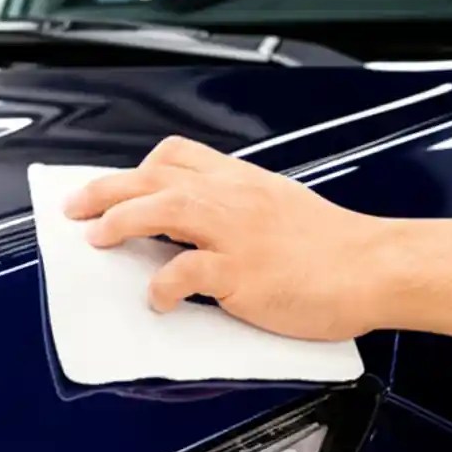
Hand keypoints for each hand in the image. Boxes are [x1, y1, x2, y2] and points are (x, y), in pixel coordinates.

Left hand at [63, 136, 395, 340]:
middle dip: (105, 189)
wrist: (376, 267)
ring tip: (96, 238)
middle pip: (153, 176)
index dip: (135, 169)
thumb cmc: (334, 245)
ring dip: (120, 220)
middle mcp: (232, 198)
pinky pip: (186, 271)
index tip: (113, 186)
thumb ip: (237, 205)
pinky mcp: (242, 273)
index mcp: (241, 180)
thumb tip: (198, 221)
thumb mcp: (279, 204)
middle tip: (75, 207)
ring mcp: (236, 234)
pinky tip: (157, 297)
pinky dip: (162, 284)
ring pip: (162, 209)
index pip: (175, 153)